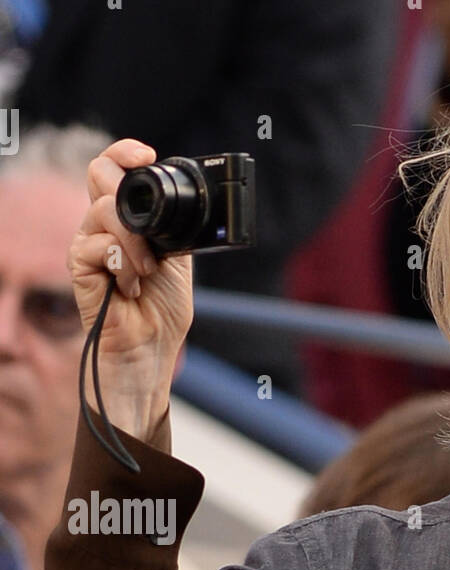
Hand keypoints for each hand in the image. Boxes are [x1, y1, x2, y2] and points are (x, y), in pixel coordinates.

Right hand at [69, 139, 193, 436]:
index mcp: (125, 222)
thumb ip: (174, 230)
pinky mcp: (79, 268)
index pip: (111, 170)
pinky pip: (96, 244)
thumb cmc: (162, 313)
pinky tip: (131, 286)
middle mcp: (101, 228)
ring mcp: (88, 246)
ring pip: (104, 211)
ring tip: (148, 271)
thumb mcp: (179, 262)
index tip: (147, 155)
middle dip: (129, 193)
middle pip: (99, 175)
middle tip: (152, 230)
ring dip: (136, 241)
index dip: (124, 153)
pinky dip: (122, 263)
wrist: (151, 352)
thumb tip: (187, 205)